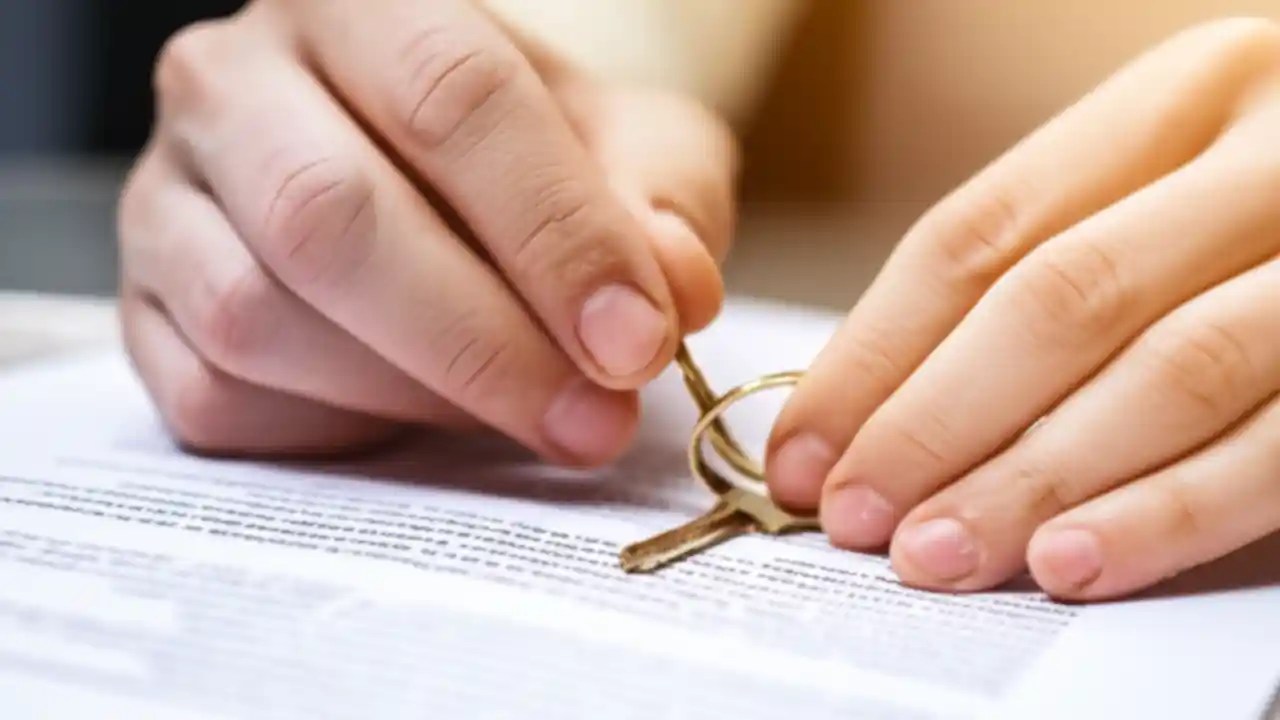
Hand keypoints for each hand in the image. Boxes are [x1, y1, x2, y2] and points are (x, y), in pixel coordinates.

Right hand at [117, 0, 736, 464]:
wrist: (432, 177)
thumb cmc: (534, 157)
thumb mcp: (631, 151)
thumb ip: (663, 208)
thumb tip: (670, 294)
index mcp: (364, 1)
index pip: (452, 98)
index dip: (554, 233)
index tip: (634, 340)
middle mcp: (235, 79)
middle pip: (332, 217)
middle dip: (482, 343)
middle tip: (592, 418)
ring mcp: (168, 195)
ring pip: (260, 317)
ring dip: (415, 395)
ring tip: (520, 413)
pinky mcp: (141, 306)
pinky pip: (219, 394)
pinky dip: (336, 427)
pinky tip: (415, 411)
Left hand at [766, 18, 1279, 600]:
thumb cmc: (1257, 217)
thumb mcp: (1161, 193)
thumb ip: (1044, 270)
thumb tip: (870, 405)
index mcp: (1177, 100)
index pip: (979, 233)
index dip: (875, 352)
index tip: (804, 449)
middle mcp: (1265, 156)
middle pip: (1058, 299)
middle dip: (936, 423)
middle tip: (853, 516)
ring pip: (1167, 372)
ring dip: (1032, 478)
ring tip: (936, 554)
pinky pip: (1274, 448)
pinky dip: (1166, 512)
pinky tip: (1070, 561)